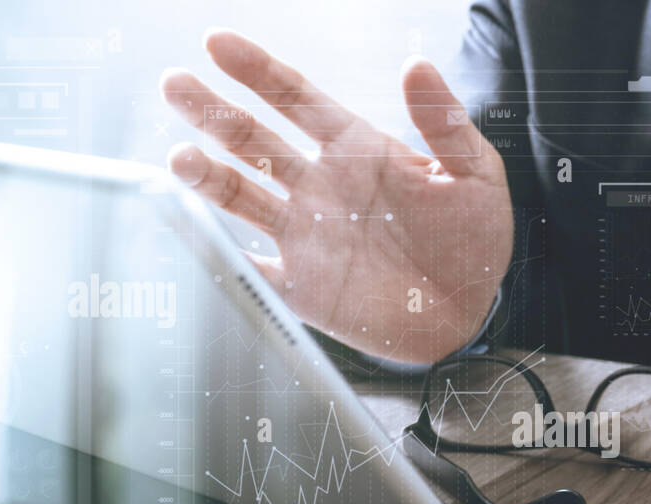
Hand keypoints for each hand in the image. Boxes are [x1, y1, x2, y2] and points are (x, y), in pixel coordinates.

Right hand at [160, 29, 512, 363]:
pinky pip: (251, 268)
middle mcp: (320, 186)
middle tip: (174, 84)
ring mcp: (306, 235)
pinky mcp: (302, 287)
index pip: (297, 98)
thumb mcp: (476, 175)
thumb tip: (416, 64)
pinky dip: (221, 253)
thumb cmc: (474, 240)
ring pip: (243, 197)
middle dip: (213, 112)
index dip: (258, 71)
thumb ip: (445, 125)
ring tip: (179, 159)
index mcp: (356, 150)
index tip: (217, 42)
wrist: (470, 313)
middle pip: (255, 140)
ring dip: (209, 177)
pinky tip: (194, 234)